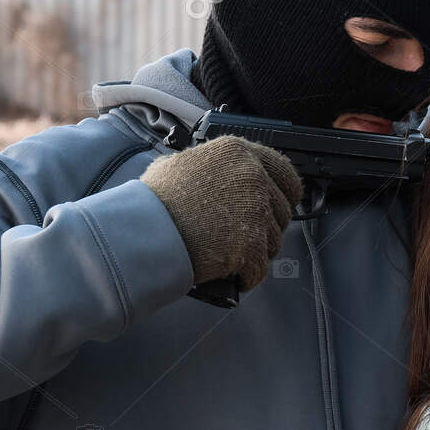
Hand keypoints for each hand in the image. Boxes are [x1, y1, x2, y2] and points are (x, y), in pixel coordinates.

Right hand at [140, 135, 302, 292]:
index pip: (286, 174)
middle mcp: (252, 177)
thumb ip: (212, 167)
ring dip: (257, 252)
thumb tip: (220, 174)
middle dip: (268, 227)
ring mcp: (254, 212)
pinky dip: (247, 275)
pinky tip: (232, 273)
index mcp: (238, 153)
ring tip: (231, 253)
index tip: (279, 206)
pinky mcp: (250, 245)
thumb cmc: (154, 201)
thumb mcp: (182, 165)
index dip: (285, 195)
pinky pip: (260, 268)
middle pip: (282, 212)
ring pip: (275, 241)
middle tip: (245, 235)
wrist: (143, 232)